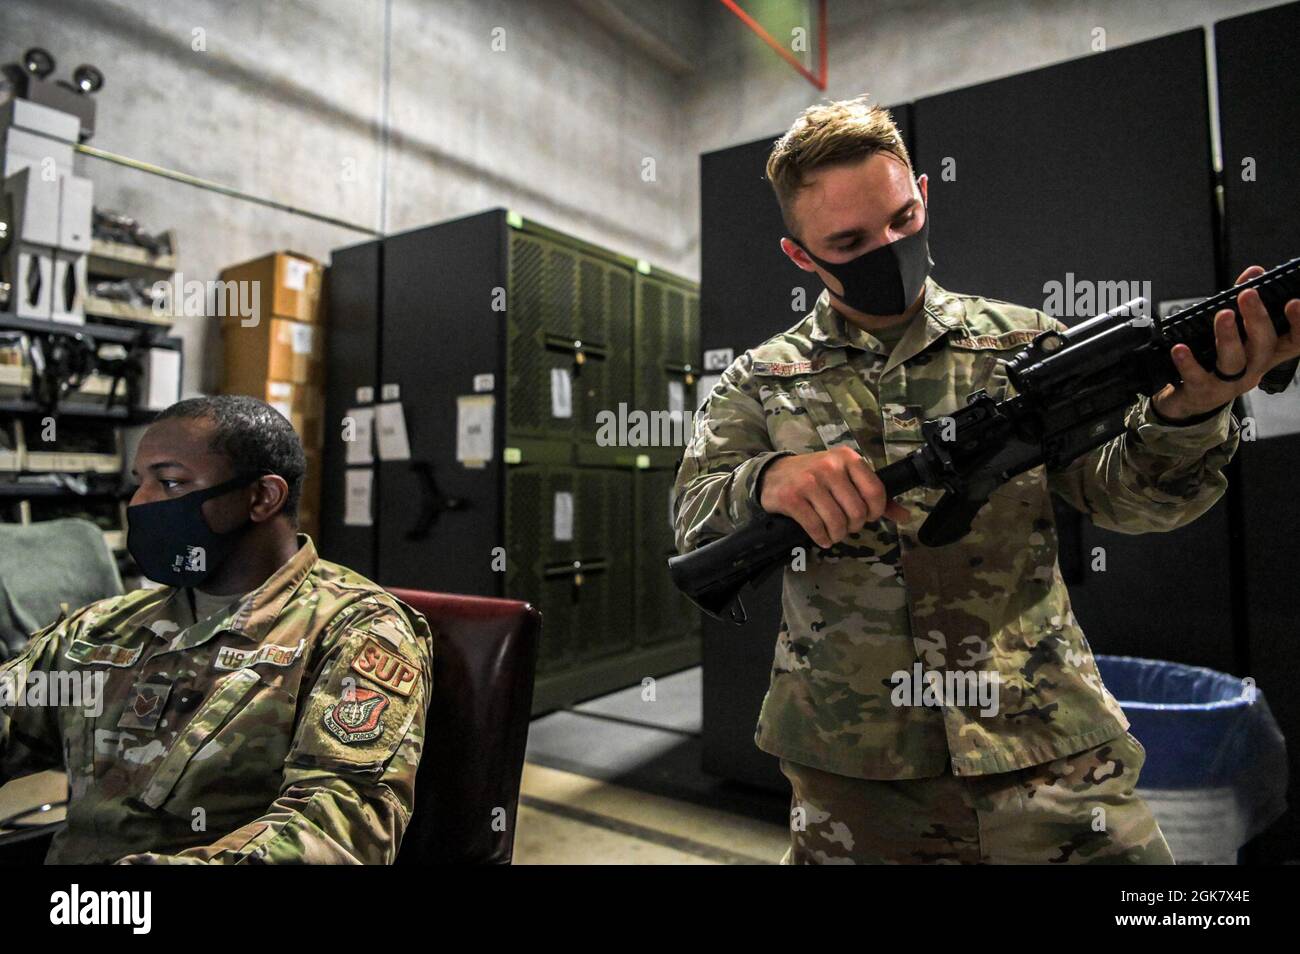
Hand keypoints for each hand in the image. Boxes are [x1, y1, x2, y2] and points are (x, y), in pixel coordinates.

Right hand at [759, 445, 910, 547]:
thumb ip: (874, 495)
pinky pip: (816, 527)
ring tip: (833, 533)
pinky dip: (822, 538)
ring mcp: (809, 482)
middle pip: (856, 511)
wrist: (774, 474)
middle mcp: (829, 467)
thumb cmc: (816, 476)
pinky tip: (821, 537)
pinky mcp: (792, 498)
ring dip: (837, 535)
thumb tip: (905, 516)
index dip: (875, 512)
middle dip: (853, 526)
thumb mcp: (846, 477)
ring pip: (836, 522)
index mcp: (848, 458)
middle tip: (845, 526)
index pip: (875, 492)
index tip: (866, 516)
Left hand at [1152, 265, 1299, 420]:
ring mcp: (1230, 383)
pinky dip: (1188, 362)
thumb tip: (1255, 271)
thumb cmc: (1219, 360)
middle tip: (1248, 294)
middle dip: (1258, 318)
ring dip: (1229, 336)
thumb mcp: (1237, 331)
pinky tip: (1180, 348)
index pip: (1296, 340)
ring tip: (1223, 315)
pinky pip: (1197, 377)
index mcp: (1268, 353)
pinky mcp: (1203, 392)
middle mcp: (1254, 369)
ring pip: (1234, 361)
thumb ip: (1244, 301)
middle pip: (1264, 345)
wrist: (1193, 399)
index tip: (1294, 302)